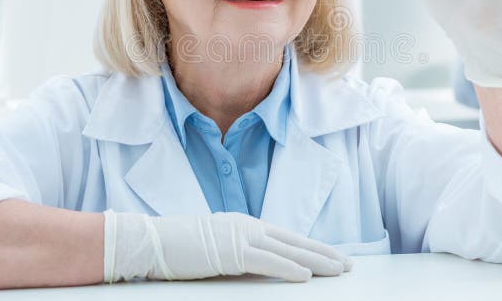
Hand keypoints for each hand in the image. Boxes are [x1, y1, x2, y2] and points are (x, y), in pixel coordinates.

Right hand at [103, 211, 352, 282]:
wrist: (153, 240)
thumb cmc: (180, 247)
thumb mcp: (216, 248)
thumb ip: (239, 254)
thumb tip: (259, 266)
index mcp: (245, 226)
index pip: (287, 238)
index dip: (311, 248)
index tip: (332, 257)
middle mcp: (249, 227)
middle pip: (295, 241)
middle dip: (323, 253)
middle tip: (348, 265)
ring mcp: (241, 237)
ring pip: (288, 249)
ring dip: (316, 260)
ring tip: (338, 270)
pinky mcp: (231, 251)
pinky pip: (267, 260)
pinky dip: (288, 267)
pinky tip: (305, 275)